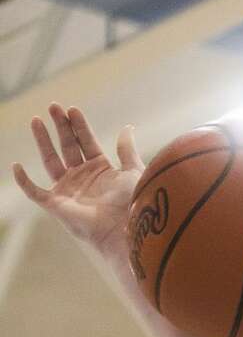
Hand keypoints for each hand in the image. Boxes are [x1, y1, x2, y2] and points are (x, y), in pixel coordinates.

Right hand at [12, 102, 142, 252]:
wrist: (124, 230)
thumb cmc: (132, 205)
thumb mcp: (133, 171)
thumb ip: (127, 149)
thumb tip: (127, 127)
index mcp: (101, 170)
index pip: (86, 142)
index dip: (79, 126)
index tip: (73, 109)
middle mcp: (83, 178)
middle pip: (68, 147)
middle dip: (61, 126)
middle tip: (54, 106)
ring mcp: (68, 190)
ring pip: (50, 160)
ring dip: (43, 140)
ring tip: (36, 120)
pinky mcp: (56, 204)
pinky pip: (35, 192)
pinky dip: (24, 181)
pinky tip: (17, 166)